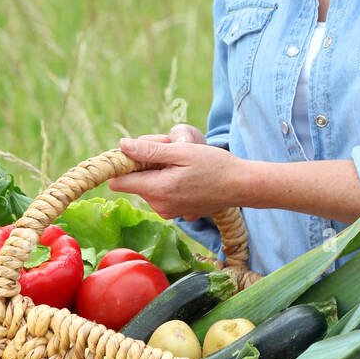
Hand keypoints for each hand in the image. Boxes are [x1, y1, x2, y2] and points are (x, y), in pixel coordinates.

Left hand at [111, 125, 242, 220]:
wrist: (240, 185)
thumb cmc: (214, 165)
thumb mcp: (182, 151)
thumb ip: (149, 151)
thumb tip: (122, 146)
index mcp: (158, 190)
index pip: (119, 182)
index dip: (122, 164)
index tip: (135, 152)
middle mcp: (159, 205)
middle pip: (134, 181)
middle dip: (145, 164)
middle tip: (170, 151)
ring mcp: (167, 211)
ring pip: (147, 187)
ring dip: (157, 172)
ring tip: (181, 163)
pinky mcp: (175, 212)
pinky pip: (159, 194)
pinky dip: (166, 182)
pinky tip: (185, 175)